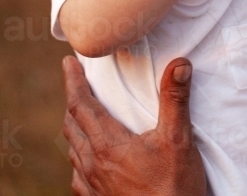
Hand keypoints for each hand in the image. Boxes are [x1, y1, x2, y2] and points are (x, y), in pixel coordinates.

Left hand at [62, 56, 206, 195]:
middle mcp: (93, 163)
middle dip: (73, 100)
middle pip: (72, 125)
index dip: (73, 81)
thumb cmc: (173, 187)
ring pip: (73, 149)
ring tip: (81, 116)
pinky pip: (78, 174)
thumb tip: (179, 64)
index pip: (82, 105)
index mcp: (108, 144)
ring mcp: (92, 184)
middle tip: (76, 83)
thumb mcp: (178, 140)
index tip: (67, 62)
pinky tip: (87, 160)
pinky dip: (78, 157)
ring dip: (74, 127)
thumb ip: (175, 100)